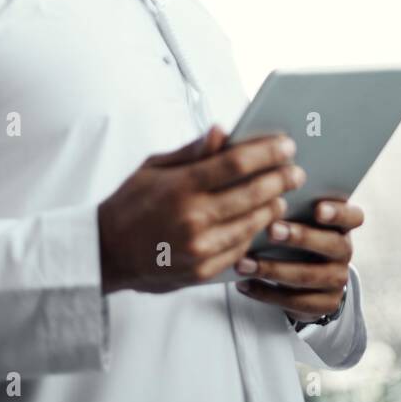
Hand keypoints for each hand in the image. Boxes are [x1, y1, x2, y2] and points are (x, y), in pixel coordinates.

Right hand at [97, 125, 303, 294]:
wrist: (104, 254)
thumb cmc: (129, 204)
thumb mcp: (153, 168)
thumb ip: (192, 152)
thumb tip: (222, 131)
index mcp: (180, 187)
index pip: (236, 164)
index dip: (267, 152)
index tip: (287, 145)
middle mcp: (192, 218)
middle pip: (253, 194)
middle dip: (281, 180)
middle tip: (296, 172)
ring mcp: (199, 248)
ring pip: (253, 224)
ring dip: (273, 207)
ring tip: (282, 195)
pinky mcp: (202, 271)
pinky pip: (241, 249)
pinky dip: (255, 233)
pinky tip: (261, 222)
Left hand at [233, 198, 362, 324]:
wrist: (306, 279)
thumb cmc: (295, 236)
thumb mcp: (301, 220)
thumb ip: (293, 207)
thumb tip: (269, 192)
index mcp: (343, 225)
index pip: (353, 216)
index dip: (338, 213)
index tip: (317, 209)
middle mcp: (345, 251)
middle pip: (330, 245)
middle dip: (300, 237)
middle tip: (271, 230)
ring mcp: (337, 280)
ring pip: (307, 276)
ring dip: (272, 269)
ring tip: (243, 263)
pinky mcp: (324, 305)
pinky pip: (295, 301)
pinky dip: (265, 292)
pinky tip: (244, 284)